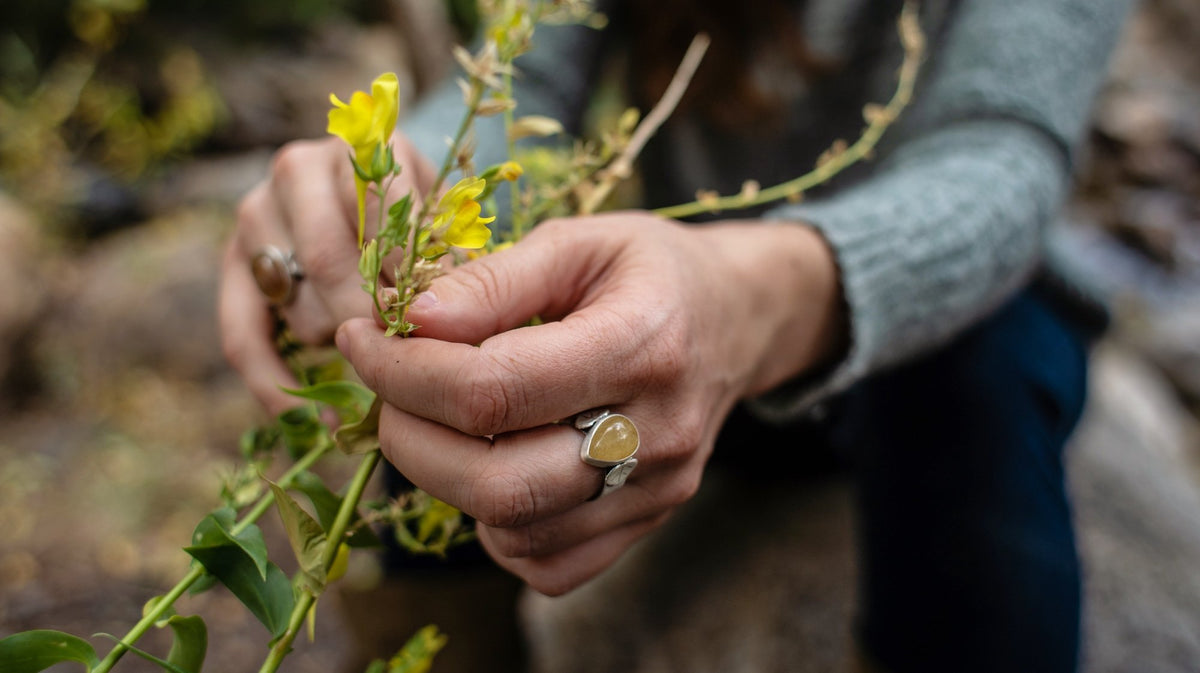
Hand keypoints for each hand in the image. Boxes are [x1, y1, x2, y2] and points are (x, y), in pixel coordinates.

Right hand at [219, 134, 435, 413]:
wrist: (371, 197)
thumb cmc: (424, 216)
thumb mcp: (446, 218)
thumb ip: (448, 257)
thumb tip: (443, 321)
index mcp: (360, 151)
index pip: (383, 222)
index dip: (412, 284)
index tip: (437, 330)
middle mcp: (297, 172)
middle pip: (332, 264)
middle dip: (376, 324)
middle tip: (411, 363)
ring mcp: (257, 216)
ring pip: (301, 308)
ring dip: (345, 349)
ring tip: (384, 365)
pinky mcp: (235, 265)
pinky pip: (243, 339)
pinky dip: (278, 388)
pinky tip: (316, 423)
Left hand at [336, 212, 844, 593]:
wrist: (738, 317)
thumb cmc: (650, 268)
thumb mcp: (578, 240)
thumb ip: (495, 279)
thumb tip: (411, 321)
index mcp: (642, 342)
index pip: (492, 389)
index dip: (403, 371)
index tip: (363, 338)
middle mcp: (657, 430)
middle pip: (498, 483)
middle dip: (410, 438)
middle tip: (387, 390)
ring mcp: (658, 488)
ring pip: (516, 529)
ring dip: (445, 480)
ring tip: (436, 420)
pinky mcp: (649, 519)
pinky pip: (549, 564)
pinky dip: (496, 526)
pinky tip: (491, 466)